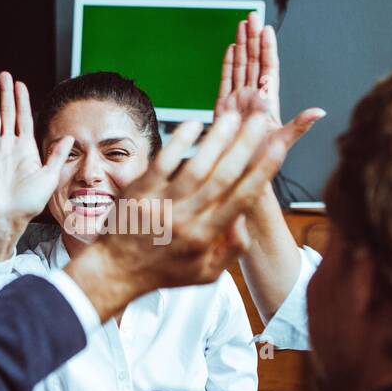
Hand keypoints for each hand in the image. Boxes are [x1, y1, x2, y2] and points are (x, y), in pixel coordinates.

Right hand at [0, 71, 71, 228]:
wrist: (7, 219)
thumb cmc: (28, 203)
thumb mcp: (48, 178)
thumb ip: (56, 157)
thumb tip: (71, 137)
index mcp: (26, 149)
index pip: (24, 119)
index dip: (22, 101)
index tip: (19, 84)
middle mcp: (9, 146)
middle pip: (7, 114)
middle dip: (5, 94)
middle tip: (4, 75)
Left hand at [64, 112, 287, 322]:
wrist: (114, 271)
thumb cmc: (164, 270)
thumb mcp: (205, 274)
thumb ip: (232, 249)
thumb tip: (246, 219)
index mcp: (205, 238)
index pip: (241, 200)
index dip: (261, 172)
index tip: (277, 149)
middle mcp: (185, 220)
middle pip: (222, 177)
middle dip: (244, 147)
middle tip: (260, 121)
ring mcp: (160, 205)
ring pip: (195, 167)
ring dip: (217, 139)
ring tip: (234, 116)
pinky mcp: (139, 192)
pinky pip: (162, 162)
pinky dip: (179, 142)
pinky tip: (194, 124)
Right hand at [215, 11, 323, 151]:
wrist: (242, 178)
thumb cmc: (263, 163)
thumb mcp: (283, 142)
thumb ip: (299, 126)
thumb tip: (319, 112)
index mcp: (268, 101)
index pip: (268, 68)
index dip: (267, 48)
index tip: (266, 30)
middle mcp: (254, 98)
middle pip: (253, 61)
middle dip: (252, 38)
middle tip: (251, 17)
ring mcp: (238, 101)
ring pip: (240, 67)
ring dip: (241, 46)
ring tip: (241, 26)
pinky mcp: (224, 108)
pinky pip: (226, 81)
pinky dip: (228, 64)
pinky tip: (230, 50)